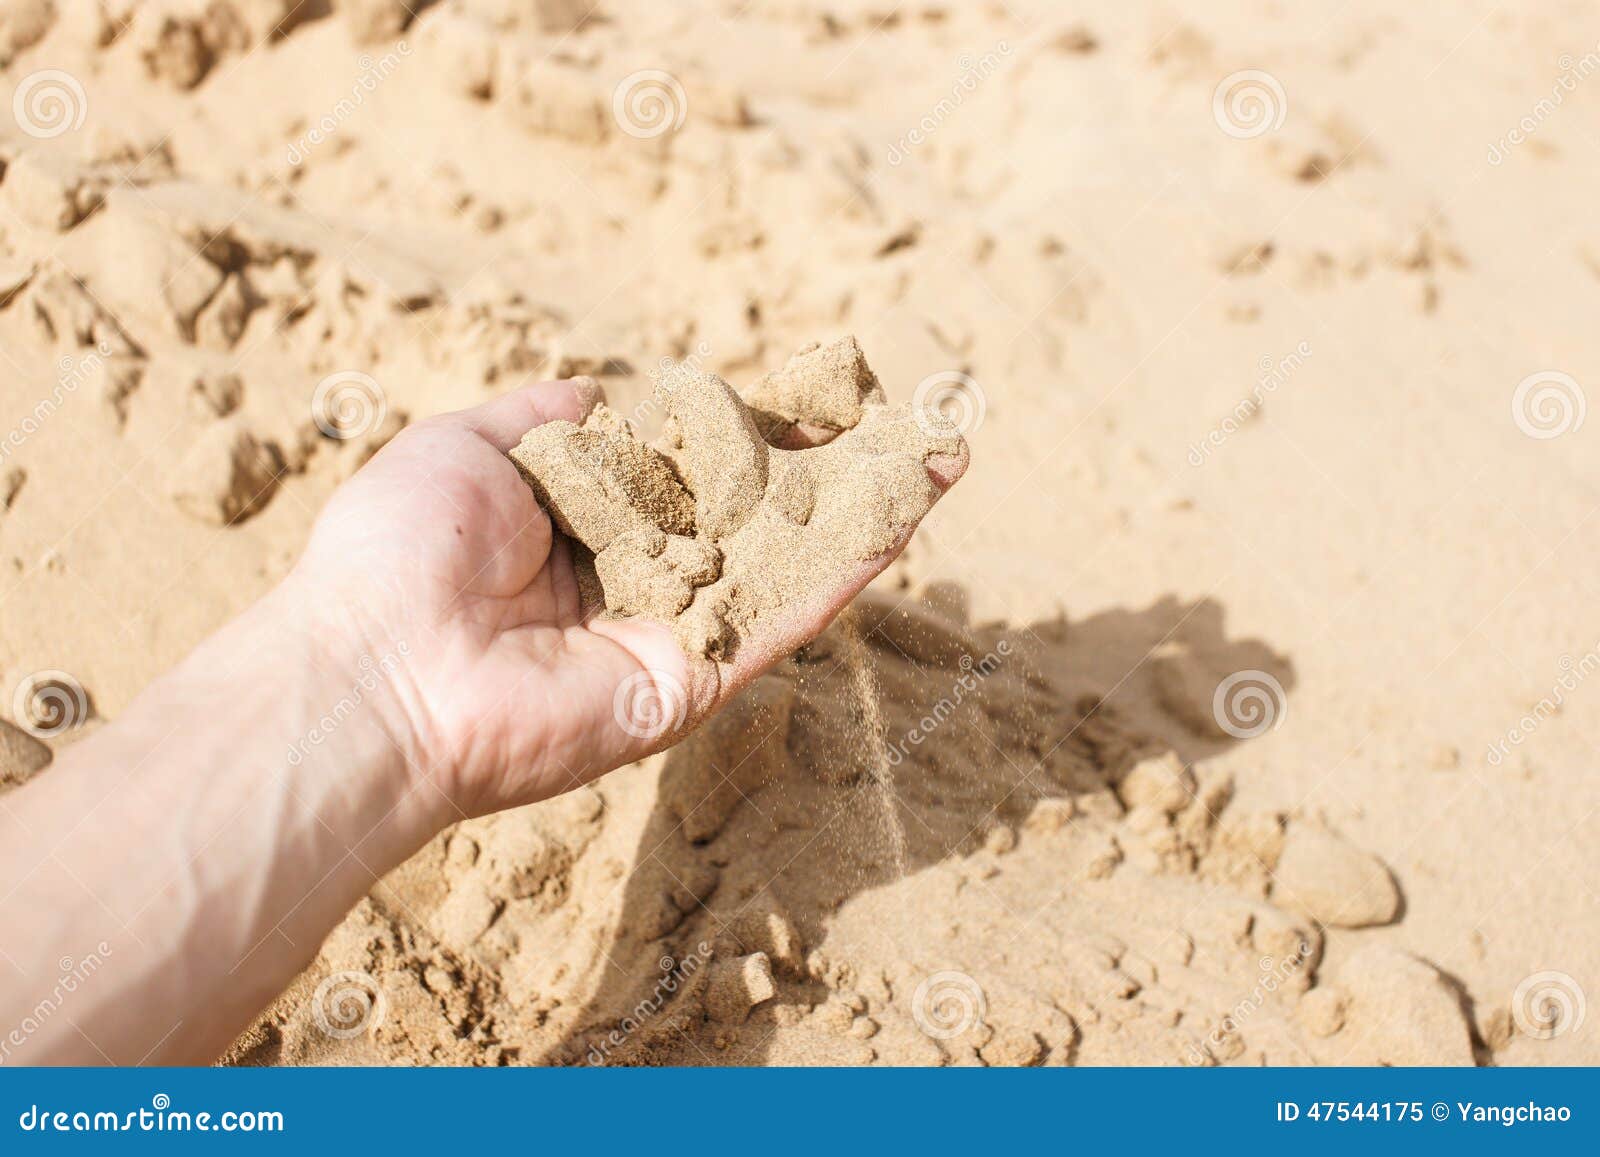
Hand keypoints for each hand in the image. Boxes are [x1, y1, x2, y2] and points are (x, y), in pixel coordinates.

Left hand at [290, 378, 966, 817]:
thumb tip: (595, 389)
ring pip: (787, 561)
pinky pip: (782, 618)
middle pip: (757, 514)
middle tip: (906, 425)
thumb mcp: (466, 445)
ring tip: (942, 459)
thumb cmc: (402, 548)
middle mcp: (636, 575)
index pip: (692, 467)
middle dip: (832, 471)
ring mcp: (671, 629)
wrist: (382, 668)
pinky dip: (847, 569)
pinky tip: (904, 516)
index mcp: (582, 521)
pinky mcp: (693, 678)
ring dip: (866, 511)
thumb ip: (542, 416)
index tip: (815, 393)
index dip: (757, 429)